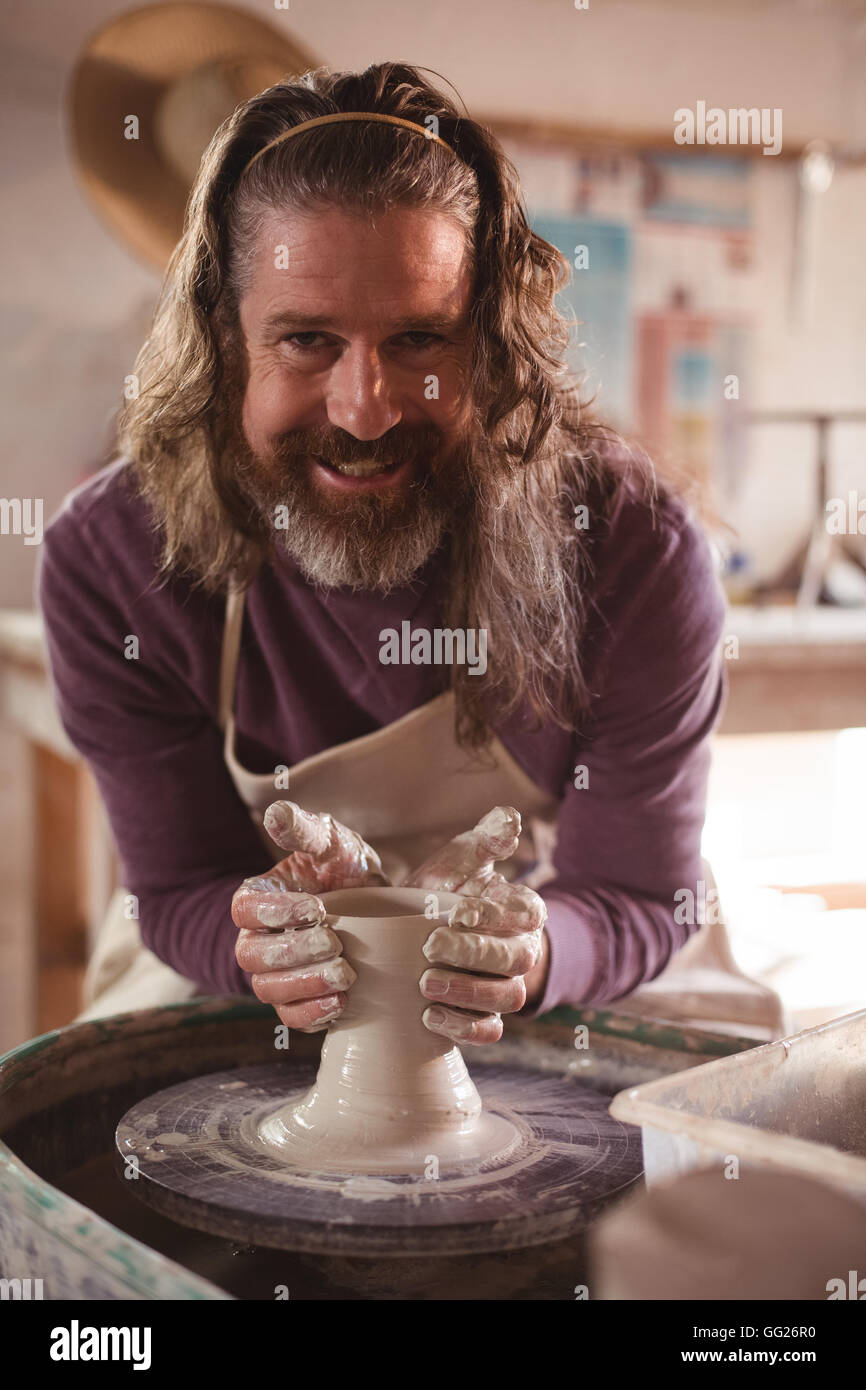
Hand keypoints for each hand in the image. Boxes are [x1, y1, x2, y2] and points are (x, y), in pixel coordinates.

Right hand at [232, 800, 388, 1031]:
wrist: (379, 908)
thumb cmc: (346, 869)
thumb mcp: (332, 843)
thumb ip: (305, 829)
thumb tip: (276, 813)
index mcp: (257, 899)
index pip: (244, 910)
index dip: (275, 912)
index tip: (317, 908)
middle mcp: (256, 940)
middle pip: (252, 956)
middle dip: (294, 952)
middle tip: (336, 943)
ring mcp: (274, 975)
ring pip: (269, 991)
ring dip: (306, 984)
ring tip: (346, 974)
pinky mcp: (297, 1003)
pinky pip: (291, 1018)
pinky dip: (313, 1014)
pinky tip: (342, 1002)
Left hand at [406, 805, 548, 1045]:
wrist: (412, 933)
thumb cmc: (441, 891)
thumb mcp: (458, 861)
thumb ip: (484, 840)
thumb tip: (510, 817)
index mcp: (523, 909)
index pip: (526, 913)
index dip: (495, 914)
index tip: (457, 911)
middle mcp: (523, 950)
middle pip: (515, 959)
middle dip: (473, 954)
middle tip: (430, 946)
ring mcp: (506, 987)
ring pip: (507, 998)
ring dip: (466, 992)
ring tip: (425, 983)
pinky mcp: (485, 1018)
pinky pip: (488, 1032)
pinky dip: (462, 1027)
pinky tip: (428, 1015)